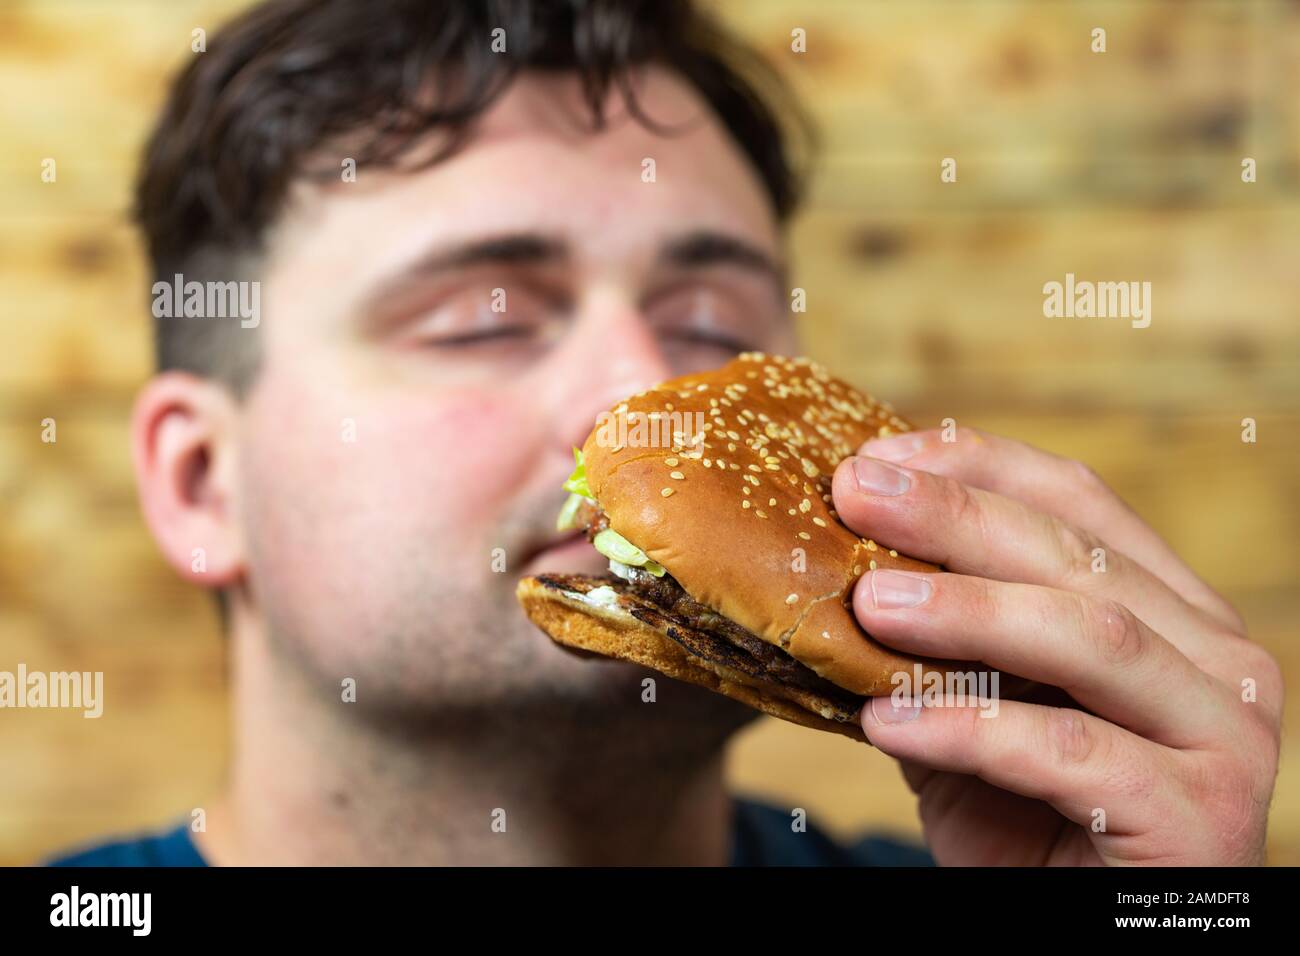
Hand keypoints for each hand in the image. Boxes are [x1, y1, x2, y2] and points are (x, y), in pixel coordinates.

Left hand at [831, 427, 1283, 865]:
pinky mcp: (1201, 819)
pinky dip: (972, 729)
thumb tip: (837, 552)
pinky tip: (888, 722)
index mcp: (1171, 610)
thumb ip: (937, 639)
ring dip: (968, 612)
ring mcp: (1224, 736)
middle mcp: (1217, 658)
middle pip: (1081, 555)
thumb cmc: (1027, 819)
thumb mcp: (973, 709)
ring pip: (1093, 636)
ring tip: (869, 603)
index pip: (1080, 503)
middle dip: (956, 516)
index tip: (879, 455)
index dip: (978, 466)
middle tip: (855, 491)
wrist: (1083, 935)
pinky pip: (1075, 754)